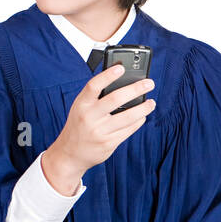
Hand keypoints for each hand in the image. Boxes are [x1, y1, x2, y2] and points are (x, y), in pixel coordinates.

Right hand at [40, 64, 154, 194]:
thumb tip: (122, 84)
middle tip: (149, 83)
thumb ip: (96, 98)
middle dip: (135, 89)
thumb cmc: (79, 126)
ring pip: (128, 116)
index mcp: (80, 105)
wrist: (69, 153)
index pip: (93, 86)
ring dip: (144, 108)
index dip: (107, 76)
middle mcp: (89, 117)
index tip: (121, 68)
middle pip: (115, 99)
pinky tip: (142, 116)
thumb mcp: (80, 109)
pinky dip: (138, 121)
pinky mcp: (109, 143)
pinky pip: (129, 130)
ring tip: (151, 102)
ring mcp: (99, 131)